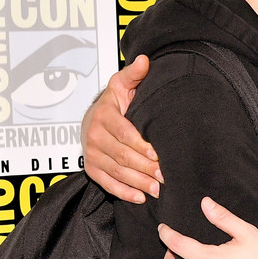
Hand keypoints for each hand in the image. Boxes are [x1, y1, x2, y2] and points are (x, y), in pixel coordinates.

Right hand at [82, 55, 160, 202]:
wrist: (92, 118)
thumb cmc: (114, 102)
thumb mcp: (122, 84)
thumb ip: (134, 74)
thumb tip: (144, 61)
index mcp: (105, 116)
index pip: (125, 134)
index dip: (142, 146)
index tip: (159, 154)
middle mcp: (96, 137)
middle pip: (123, 156)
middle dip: (146, 168)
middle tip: (166, 176)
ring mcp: (93, 155)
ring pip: (117, 172)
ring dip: (138, 183)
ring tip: (158, 189)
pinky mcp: (92, 169)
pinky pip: (107, 184)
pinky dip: (124, 192)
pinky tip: (140, 197)